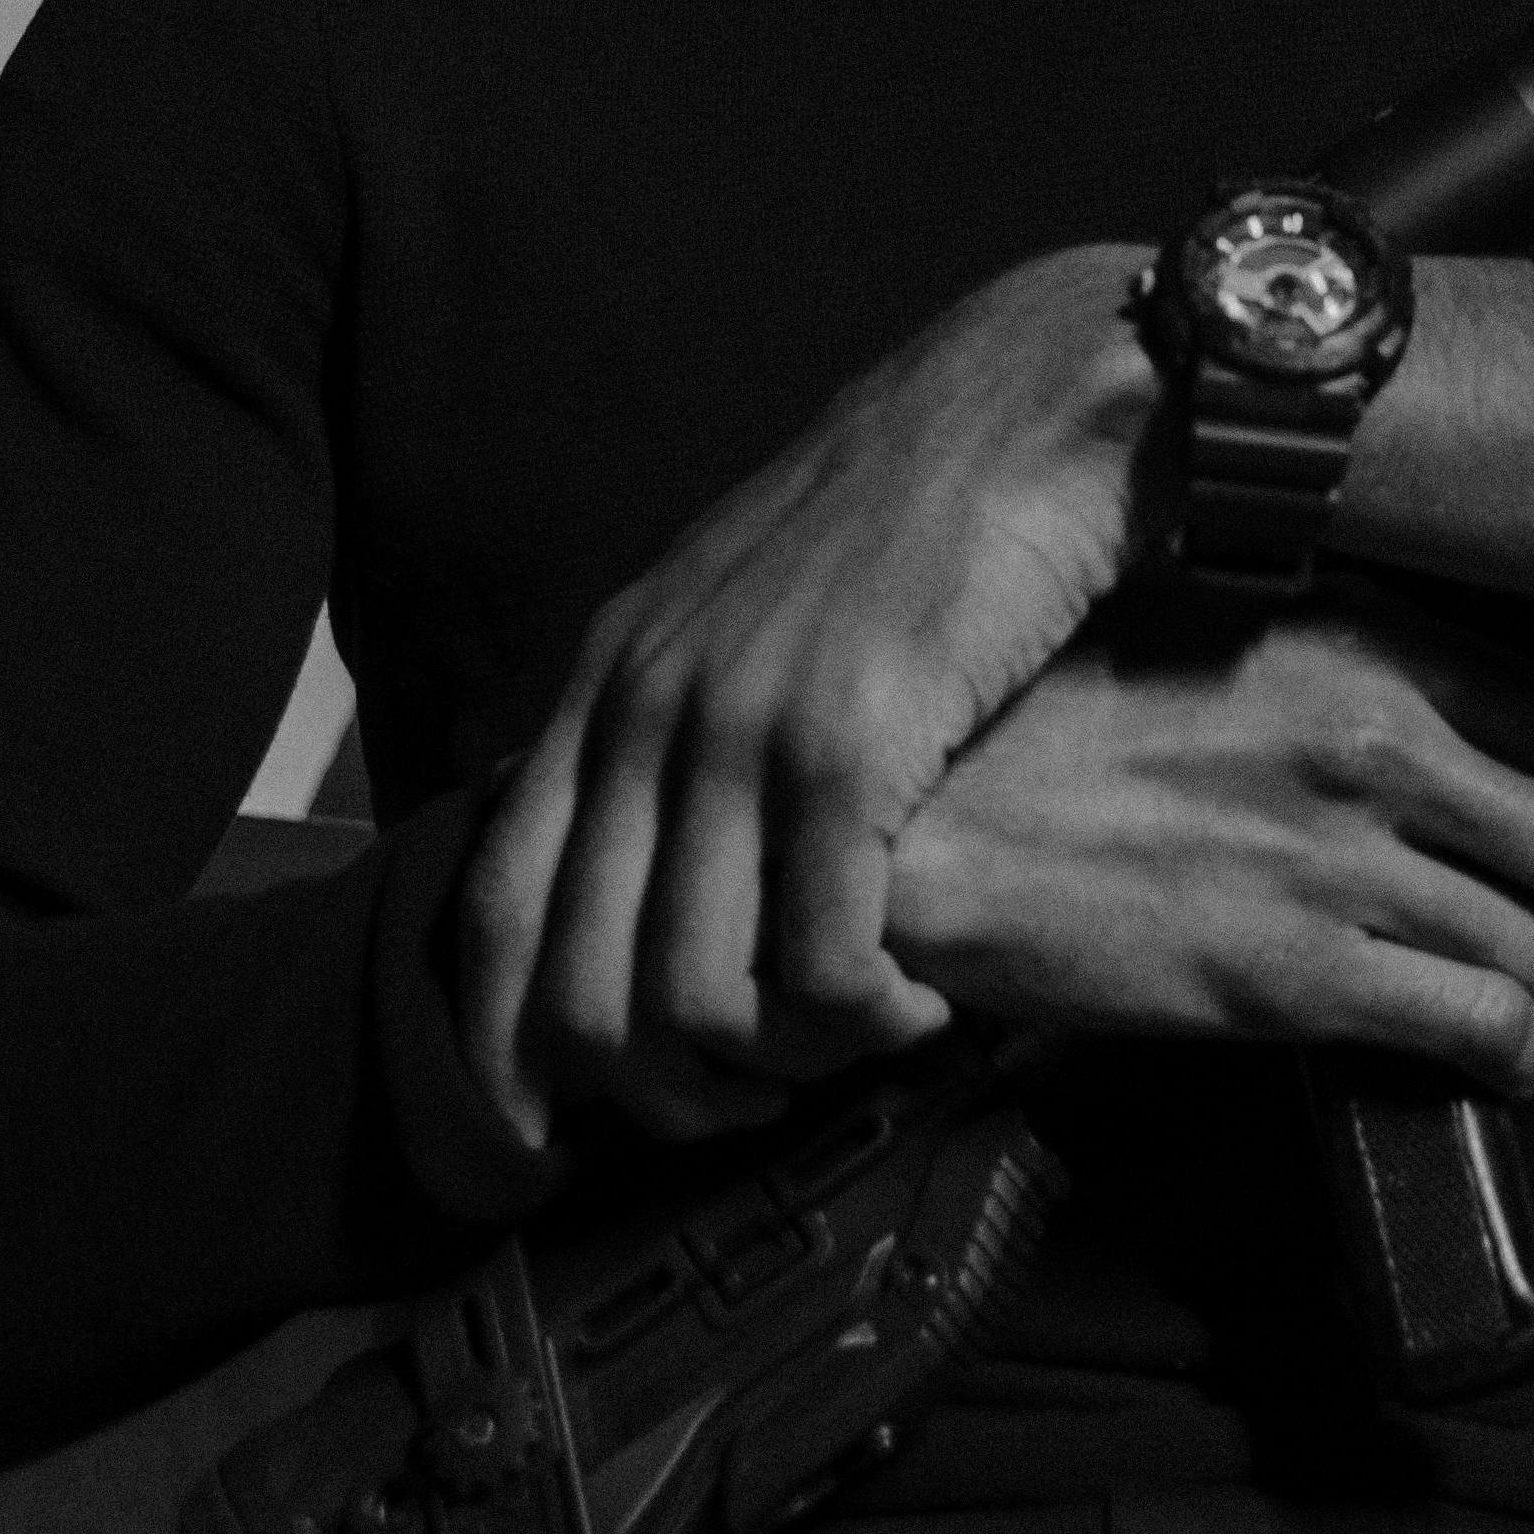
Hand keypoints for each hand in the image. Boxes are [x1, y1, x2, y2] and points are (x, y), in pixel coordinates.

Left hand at [484, 241, 1159, 1141]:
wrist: (1034, 399)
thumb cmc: (919, 510)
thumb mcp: (754, 605)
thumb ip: (688, 714)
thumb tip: (655, 857)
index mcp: (611, 674)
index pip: (500, 909)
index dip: (510, 1052)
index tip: (558, 1135)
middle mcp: (649, 703)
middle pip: (585, 985)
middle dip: (658, 1091)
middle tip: (748, 1109)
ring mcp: (742, 724)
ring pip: (695, 995)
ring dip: (774, 1065)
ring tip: (849, 1047)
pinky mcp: (852, 745)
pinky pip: (818, 959)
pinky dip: (861, 1021)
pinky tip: (917, 1003)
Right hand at [883, 609, 1533, 1094]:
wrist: (929, 825)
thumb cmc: (1052, 719)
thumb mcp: (1217, 625)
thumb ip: (1344, 651)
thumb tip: (1434, 691)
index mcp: (1365, 648)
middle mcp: (1380, 751)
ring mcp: (1345, 872)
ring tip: (1525, 991)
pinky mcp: (1299, 983)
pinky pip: (1489, 1032)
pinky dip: (1517, 1054)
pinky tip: (1494, 1051)